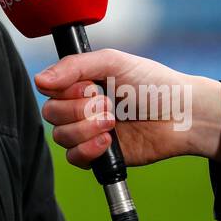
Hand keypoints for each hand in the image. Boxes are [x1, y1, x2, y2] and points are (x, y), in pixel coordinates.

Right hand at [34, 48, 220, 168]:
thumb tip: (38, 79)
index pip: (48, 88)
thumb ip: (75, 66)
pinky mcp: (99, 155)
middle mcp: (81, 106)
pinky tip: (109, 142)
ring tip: (113, 122)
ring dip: (86, 129)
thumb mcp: (113, 62)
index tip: (89, 86)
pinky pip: (74, 159)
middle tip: (108, 104)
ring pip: (61, 136)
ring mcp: (88, 131)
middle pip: (51, 113)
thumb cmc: (153, 83)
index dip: (64, 90)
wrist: (182, 115)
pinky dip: (88, 149)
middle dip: (79, 110)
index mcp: (81, 81)